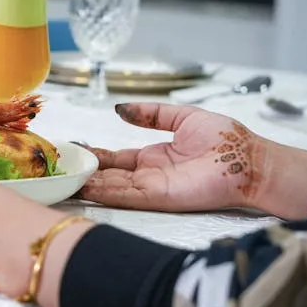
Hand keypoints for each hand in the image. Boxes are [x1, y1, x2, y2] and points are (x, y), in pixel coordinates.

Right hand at [78, 102, 306, 219]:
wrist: (251, 161)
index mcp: (153, 156)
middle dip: (84, 171)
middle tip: (56, 167)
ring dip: (88, 184)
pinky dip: (105, 193)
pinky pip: (126, 196)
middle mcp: (148, 175)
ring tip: (61, 179)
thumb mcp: (182, 118)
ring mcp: (153, 188)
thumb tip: (120, 108)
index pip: (116, 158)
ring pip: (112, 188)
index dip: (94, 154)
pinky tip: (85, 189)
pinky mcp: (160, 198)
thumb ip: (151, 114)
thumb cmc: (226, 140)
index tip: (71, 149)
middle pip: (108, 175)